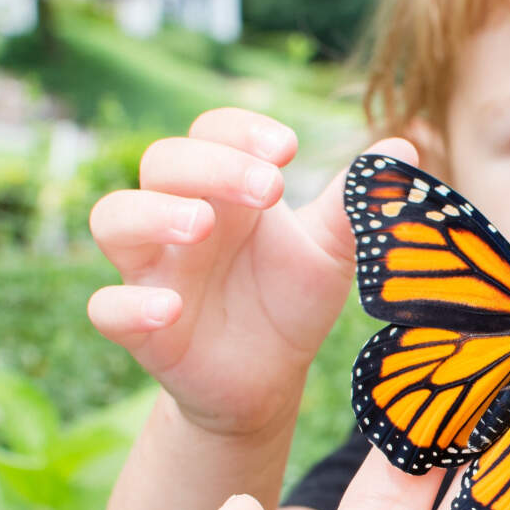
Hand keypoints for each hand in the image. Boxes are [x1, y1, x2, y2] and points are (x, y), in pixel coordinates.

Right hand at [87, 109, 416, 435]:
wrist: (269, 380)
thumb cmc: (290, 301)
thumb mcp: (331, 252)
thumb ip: (356, 203)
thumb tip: (403, 148)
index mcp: (223, 190)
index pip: (209, 132)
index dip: (239, 130)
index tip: (287, 148)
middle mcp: (178, 218)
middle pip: (162, 163)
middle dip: (211, 165)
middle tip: (268, 188)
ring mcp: (153, 270)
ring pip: (113, 219)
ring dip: (152, 214)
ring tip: (202, 225)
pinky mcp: (141, 328)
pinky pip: (106, 308)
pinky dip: (129, 304)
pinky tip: (169, 306)